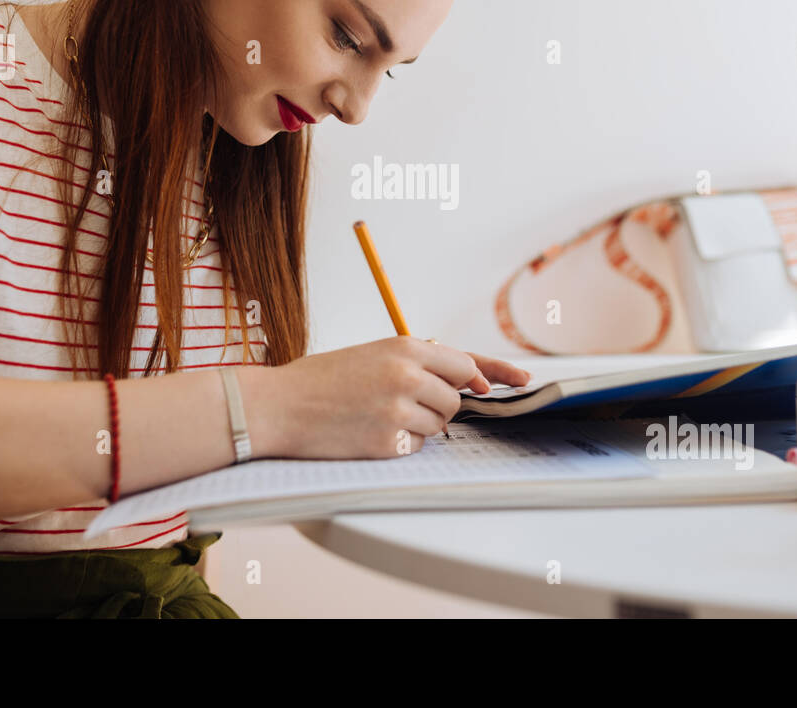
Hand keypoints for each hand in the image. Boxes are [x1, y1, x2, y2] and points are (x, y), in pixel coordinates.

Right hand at [263, 336, 526, 459]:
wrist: (279, 406)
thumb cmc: (321, 379)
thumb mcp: (372, 353)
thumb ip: (417, 361)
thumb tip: (466, 375)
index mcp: (404, 348)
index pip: (465, 364)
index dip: (488, 376)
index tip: (517, 381)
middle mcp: (408, 376)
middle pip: (454, 400)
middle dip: (438, 405)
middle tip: (401, 403)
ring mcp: (400, 411)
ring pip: (437, 426)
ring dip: (417, 426)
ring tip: (375, 414)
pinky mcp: (389, 443)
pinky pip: (415, 448)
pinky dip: (398, 444)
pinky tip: (366, 432)